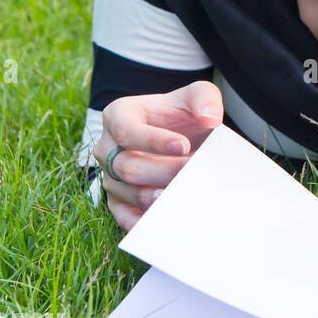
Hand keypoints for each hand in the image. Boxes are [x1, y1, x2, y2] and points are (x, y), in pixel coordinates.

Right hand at [92, 80, 223, 230]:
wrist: (183, 136)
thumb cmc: (184, 114)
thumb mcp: (197, 96)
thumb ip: (205, 98)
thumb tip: (210, 117)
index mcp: (118, 115)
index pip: (127, 132)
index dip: (155, 141)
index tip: (185, 146)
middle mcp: (107, 147)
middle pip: (127, 167)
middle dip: (165, 172)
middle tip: (194, 173)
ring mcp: (110, 176)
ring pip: (129, 193)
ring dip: (161, 196)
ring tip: (189, 194)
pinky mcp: (118, 201)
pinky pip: (123, 217)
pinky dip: (145, 222)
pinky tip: (169, 221)